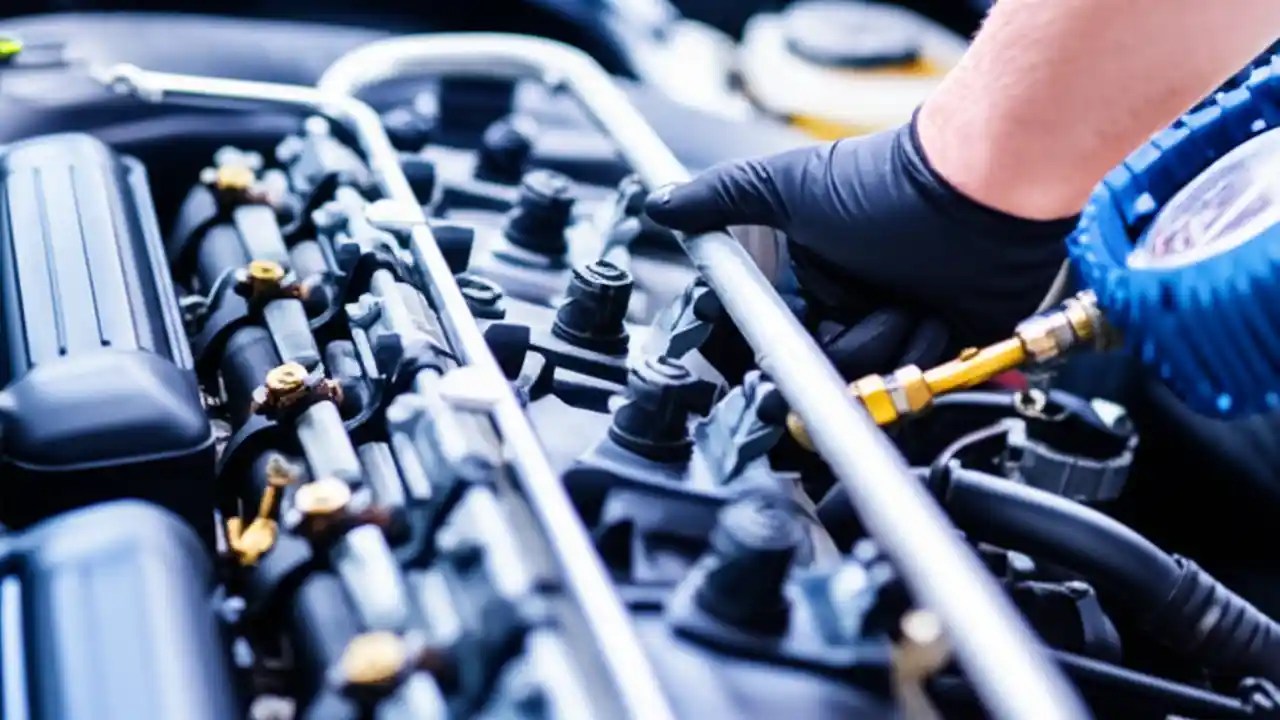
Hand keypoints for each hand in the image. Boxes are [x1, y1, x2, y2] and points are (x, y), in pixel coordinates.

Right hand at [645, 117, 1073, 377]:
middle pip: (822, 373)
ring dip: (892, 347)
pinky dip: (928, 357)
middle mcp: (849, 308)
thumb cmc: (890, 185)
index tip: (775, 358)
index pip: (774, 338)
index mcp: (810, 279)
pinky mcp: (939, 350)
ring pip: (869, 385)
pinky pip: (916, 389)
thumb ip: (720, 197)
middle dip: (847, 350)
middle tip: (870, 310)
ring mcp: (893, 330)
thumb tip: (660, 204)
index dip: (776, 352)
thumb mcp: (790, 186)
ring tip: (913, 300)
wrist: (980, 195)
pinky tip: (939, 316)